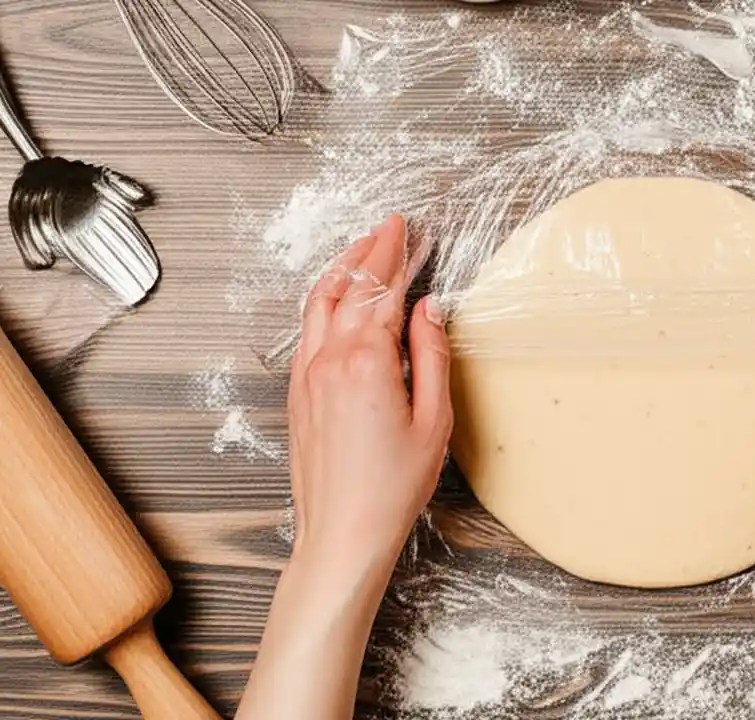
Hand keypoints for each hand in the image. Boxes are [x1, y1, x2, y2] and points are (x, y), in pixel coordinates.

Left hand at [288, 215, 452, 569]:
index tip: (409, 230)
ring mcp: (307, 376)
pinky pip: (308, 330)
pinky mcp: (298, 394)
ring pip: (319, 304)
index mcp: (366, 362)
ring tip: (361, 251)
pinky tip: (337, 300)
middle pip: (349, 288)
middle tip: (390, 228)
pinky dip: (325, 301)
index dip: (399, 255)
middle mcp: (329, 361)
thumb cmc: (391, 488)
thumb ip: (432, 355)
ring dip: (342, 270)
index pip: (383, 290)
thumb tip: (429, 310)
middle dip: (371, 252)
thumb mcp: (434, 420)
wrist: (342, 532)